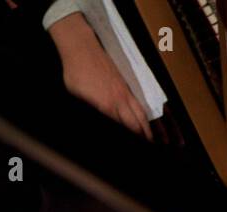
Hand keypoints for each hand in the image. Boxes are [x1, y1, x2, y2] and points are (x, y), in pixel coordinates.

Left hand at [50, 13, 152, 140]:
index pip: (121, 129)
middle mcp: (118, 101)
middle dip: (142, 137)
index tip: (132, 147)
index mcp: (105, 106)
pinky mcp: (125, 85)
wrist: (83, 49)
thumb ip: (89, 112)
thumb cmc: (76, 73)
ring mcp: (124, 92)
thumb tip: (99, 121)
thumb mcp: (77, 98)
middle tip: (147, 147)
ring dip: (146, 128)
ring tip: (150, 138)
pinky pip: (138, 103)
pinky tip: (144, 120)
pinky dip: (143, 114)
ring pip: (140, 113)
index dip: (128, 138)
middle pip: (135, 124)